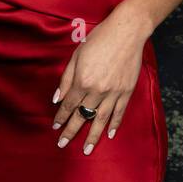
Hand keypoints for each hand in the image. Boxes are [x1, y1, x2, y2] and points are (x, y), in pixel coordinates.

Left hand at [51, 7, 148, 154]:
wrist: (127, 32)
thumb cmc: (99, 39)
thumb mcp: (76, 55)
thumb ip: (66, 78)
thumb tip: (57, 98)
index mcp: (82, 80)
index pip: (68, 104)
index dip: (61, 117)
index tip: (56, 127)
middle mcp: (97, 90)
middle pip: (82, 115)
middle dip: (71, 131)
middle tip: (63, 144)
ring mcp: (114, 92)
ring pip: (100, 119)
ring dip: (92, 136)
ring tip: (87, 149)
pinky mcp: (127, 91)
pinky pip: (119, 112)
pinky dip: (114, 124)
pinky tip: (109, 134)